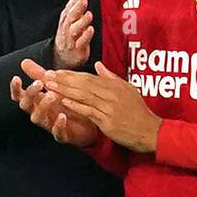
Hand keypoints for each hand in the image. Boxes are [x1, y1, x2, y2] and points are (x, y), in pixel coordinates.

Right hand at [10, 70, 96, 146]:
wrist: (88, 124)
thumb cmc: (67, 105)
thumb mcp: (53, 87)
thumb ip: (38, 75)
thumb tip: (24, 62)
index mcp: (37, 101)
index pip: (21, 96)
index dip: (16, 89)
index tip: (17, 78)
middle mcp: (40, 112)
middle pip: (26, 105)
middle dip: (30, 94)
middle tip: (39, 83)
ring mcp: (50, 124)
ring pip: (38, 118)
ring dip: (43, 106)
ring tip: (52, 95)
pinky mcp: (62, 135)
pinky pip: (57, 133)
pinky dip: (58, 125)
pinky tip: (62, 116)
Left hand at [26, 59, 161, 152]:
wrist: (150, 131)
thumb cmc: (139, 112)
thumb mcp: (128, 89)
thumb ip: (111, 77)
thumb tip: (98, 65)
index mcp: (114, 85)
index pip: (89, 77)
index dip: (71, 74)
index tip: (56, 71)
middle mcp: (111, 94)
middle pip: (83, 84)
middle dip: (63, 79)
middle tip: (46, 75)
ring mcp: (109, 108)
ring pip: (83, 96)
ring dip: (65, 90)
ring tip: (50, 86)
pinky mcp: (108, 121)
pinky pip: (89, 111)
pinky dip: (75, 106)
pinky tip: (63, 101)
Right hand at [53, 0, 93, 68]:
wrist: (64, 58)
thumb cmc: (69, 36)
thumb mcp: (71, 20)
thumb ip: (75, 5)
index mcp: (65, 20)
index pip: (68, 8)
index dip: (74, 1)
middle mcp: (67, 29)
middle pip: (70, 17)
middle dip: (77, 8)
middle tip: (84, 0)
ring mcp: (71, 40)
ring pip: (75, 29)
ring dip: (82, 21)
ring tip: (88, 14)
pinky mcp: (77, 50)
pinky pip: (81, 43)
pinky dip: (85, 36)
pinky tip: (90, 30)